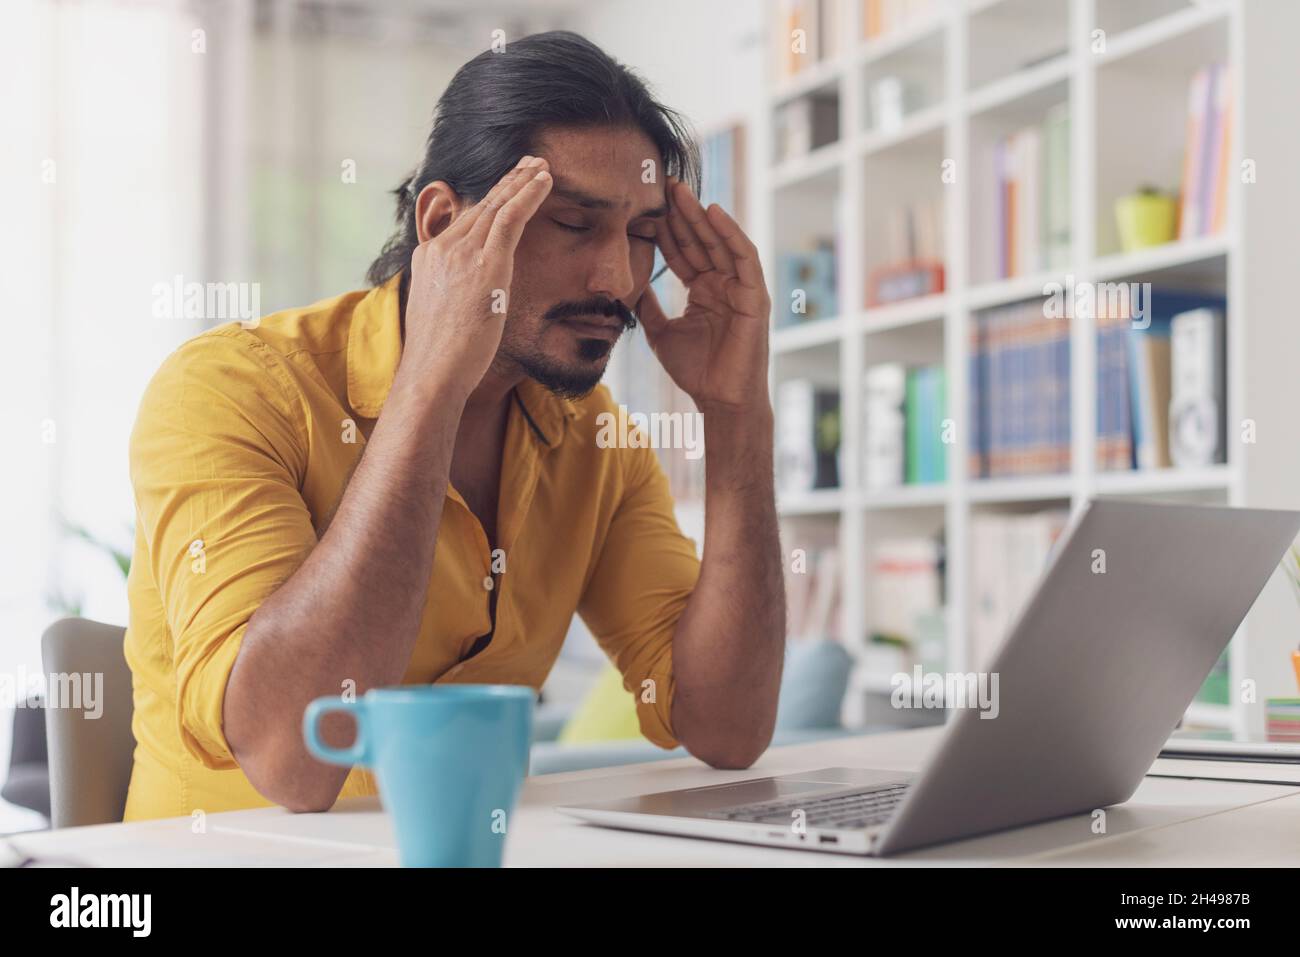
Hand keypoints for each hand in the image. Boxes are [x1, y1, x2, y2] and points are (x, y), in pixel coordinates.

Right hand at [400, 156, 552, 398]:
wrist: (432, 371)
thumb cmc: (441, 357)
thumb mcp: (444, 314)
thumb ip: (456, 292)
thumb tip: (473, 295)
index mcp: (430, 257)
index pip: (465, 221)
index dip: (490, 201)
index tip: (506, 187)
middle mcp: (443, 247)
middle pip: (481, 206)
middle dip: (508, 183)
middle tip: (528, 163)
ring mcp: (461, 253)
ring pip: (497, 206)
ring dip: (522, 182)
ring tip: (542, 166)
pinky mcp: (484, 263)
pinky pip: (510, 218)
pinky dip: (529, 195)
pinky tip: (545, 181)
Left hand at [636, 178, 771, 414]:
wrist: (720, 400)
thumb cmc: (696, 372)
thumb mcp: (661, 333)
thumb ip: (648, 307)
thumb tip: (627, 286)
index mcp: (703, 290)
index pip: (682, 251)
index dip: (665, 228)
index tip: (644, 203)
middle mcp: (723, 284)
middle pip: (700, 240)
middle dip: (682, 212)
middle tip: (662, 182)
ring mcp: (740, 288)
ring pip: (719, 242)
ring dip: (701, 215)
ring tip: (680, 190)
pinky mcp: (754, 295)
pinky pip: (744, 257)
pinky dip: (730, 233)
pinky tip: (713, 211)